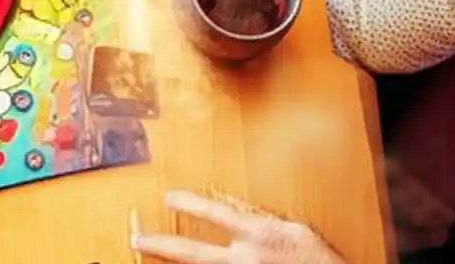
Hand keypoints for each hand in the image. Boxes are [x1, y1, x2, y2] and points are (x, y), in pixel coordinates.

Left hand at [133, 190, 344, 262]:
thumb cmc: (317, 259)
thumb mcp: (294, 231)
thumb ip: (263, 221)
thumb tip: (238, 211)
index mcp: (258, 234)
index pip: (214, 214)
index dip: (188, 204)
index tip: (168, 198)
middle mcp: (244, 258)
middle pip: (191, 253)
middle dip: (161, 245)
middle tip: (137, 240)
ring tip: (147, 260)